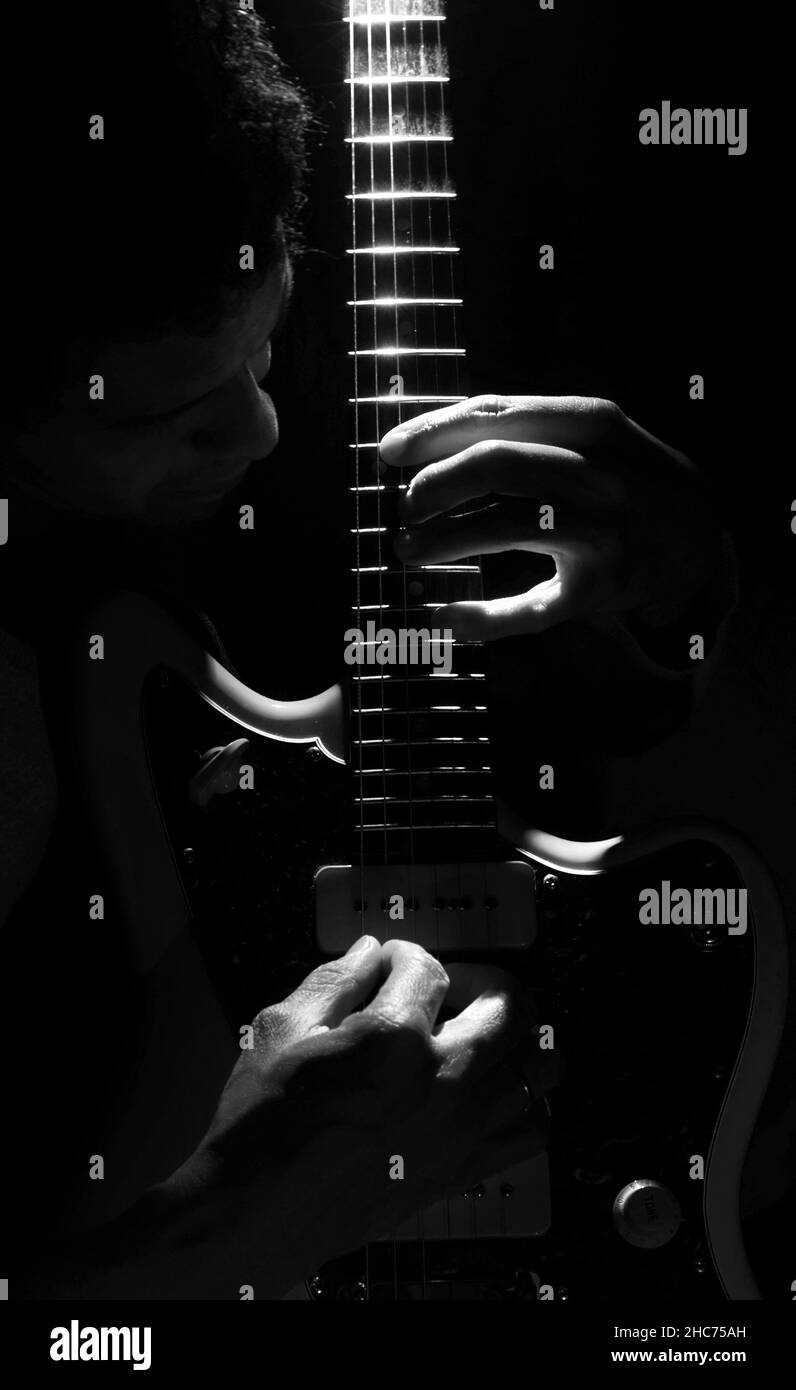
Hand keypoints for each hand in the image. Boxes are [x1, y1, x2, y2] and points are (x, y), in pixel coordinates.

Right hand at [163, 936, 559, 1296]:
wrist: (254, 1214)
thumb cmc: (262, 1131)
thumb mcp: (281, 1030)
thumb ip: (335, 980)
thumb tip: (368, 953)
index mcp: (392, 1039)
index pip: (427, 965)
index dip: (403, 954)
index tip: (389, 963)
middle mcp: (441, 1081)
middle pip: (512, 1003)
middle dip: (483, 979)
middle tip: (452, 985)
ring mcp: (460, 1128)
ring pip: (538, 1064)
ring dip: (516, 1037)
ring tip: (484, 1030)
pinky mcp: (462, 1167)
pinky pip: (532, 1127)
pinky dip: (526, 1101)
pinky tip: (495, 1088)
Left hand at [381, 394, 724, 640]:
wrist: (696, 539)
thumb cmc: (623, 477)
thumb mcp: (592, 435)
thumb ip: (524, 427)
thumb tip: (426, 429)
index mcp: (594, 426)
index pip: (501, 415)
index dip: (435, 430)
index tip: (389, 450)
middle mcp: (599, 476)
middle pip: (499, 465)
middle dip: (436, 484)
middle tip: (403, 506)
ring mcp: (601, 534)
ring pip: (506, 528)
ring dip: (443, 539)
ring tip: (406, 548)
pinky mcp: (599, 589)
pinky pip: (529, 607)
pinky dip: (480, 618)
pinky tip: (444, 617)